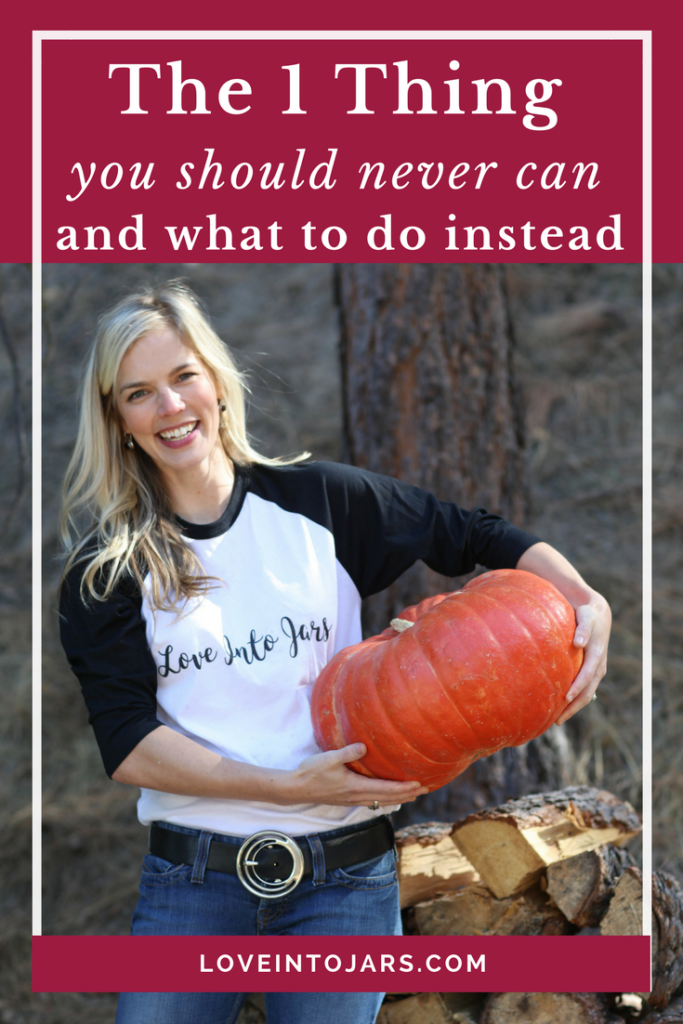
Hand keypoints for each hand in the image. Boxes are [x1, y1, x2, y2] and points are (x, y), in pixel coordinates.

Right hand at [285, 743, 428, 806]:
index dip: (403, 788)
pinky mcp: (347, 799)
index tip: (420, 784)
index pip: (385, 790)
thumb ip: (347, 753)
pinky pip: (372, 801)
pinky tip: (387, 797)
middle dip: (407, 794)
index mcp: (355, 787)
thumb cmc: (311, 772)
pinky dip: (385, 799)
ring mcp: (351, 799)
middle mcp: (356, 796)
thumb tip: (364, 747)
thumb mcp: (328, 759)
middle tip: (426, 790)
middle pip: (388, 798)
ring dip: (398, 798)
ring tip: (413, 795)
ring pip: (381, 801)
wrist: (295, 788)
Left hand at [555, 593, 611, 724]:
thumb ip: (582, 629)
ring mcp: (596, 670)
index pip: (587, 676)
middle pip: (587, 692)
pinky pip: (584, 689)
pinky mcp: (591, 671)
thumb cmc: (588, 615)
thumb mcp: (586, 618)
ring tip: (557, 720)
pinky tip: (561, 707)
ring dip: (574, 708)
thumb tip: (578, 643)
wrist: (598, 615)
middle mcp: (598, 667)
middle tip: (557, 720)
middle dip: (573, 707)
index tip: (565, 699)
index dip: (577, 688)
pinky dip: (575, 700)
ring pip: (587, 694)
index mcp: (596, 656)